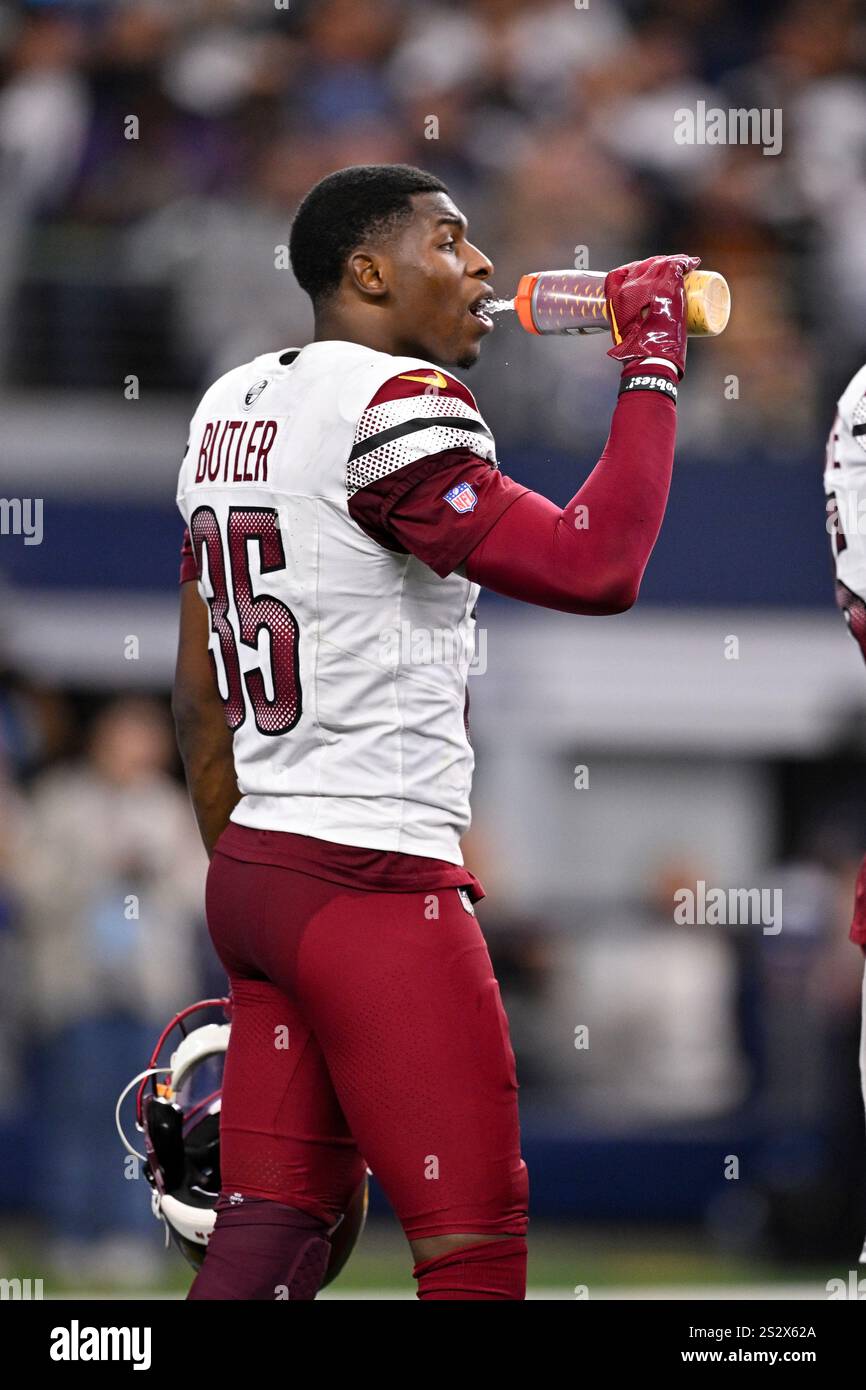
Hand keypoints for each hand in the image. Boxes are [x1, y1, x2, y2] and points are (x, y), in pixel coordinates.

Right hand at [604, 253, 700, 378]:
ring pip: (660, 264)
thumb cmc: (636, 352)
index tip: (643, 274)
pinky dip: (685, 262)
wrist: (648, 360)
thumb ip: (625, 324)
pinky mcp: (667, 288)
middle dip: (655, 265)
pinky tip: (692, 263)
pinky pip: (677, 266)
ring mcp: (649, 286)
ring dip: (670, 262)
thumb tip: (635, 326)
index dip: (633, 271)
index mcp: (615, 298)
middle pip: (643, 266)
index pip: (621, 274)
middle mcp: (629, 287)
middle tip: (667, 271)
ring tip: (681, 266)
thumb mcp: (622, 333)